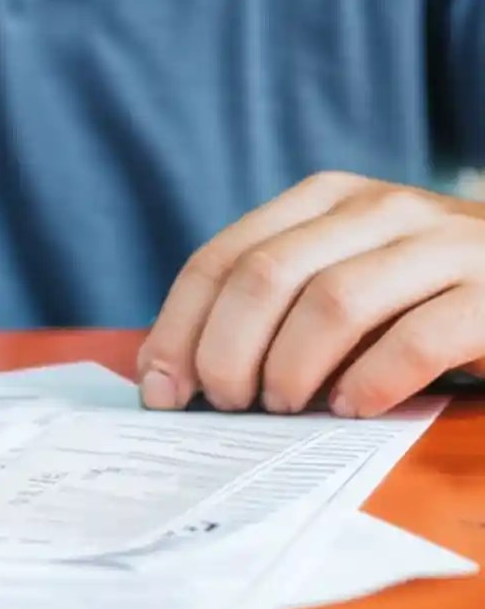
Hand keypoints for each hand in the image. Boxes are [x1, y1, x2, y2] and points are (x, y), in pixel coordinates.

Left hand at [137, 171, 484, 416]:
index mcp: (327, 199)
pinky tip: (351, 408)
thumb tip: (167, 377)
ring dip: (291, 369)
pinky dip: (370, 381)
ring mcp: (444, 244)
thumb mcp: (339, 284)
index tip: (163, 389)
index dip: (180, 328)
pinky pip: (416, 339)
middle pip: (265, 277)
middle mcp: (381, 208)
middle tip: (227, 404)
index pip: (222, 259)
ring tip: (284, 409)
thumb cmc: (421, 301)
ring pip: (333, 302)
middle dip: (227, 352)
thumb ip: (266, 309)